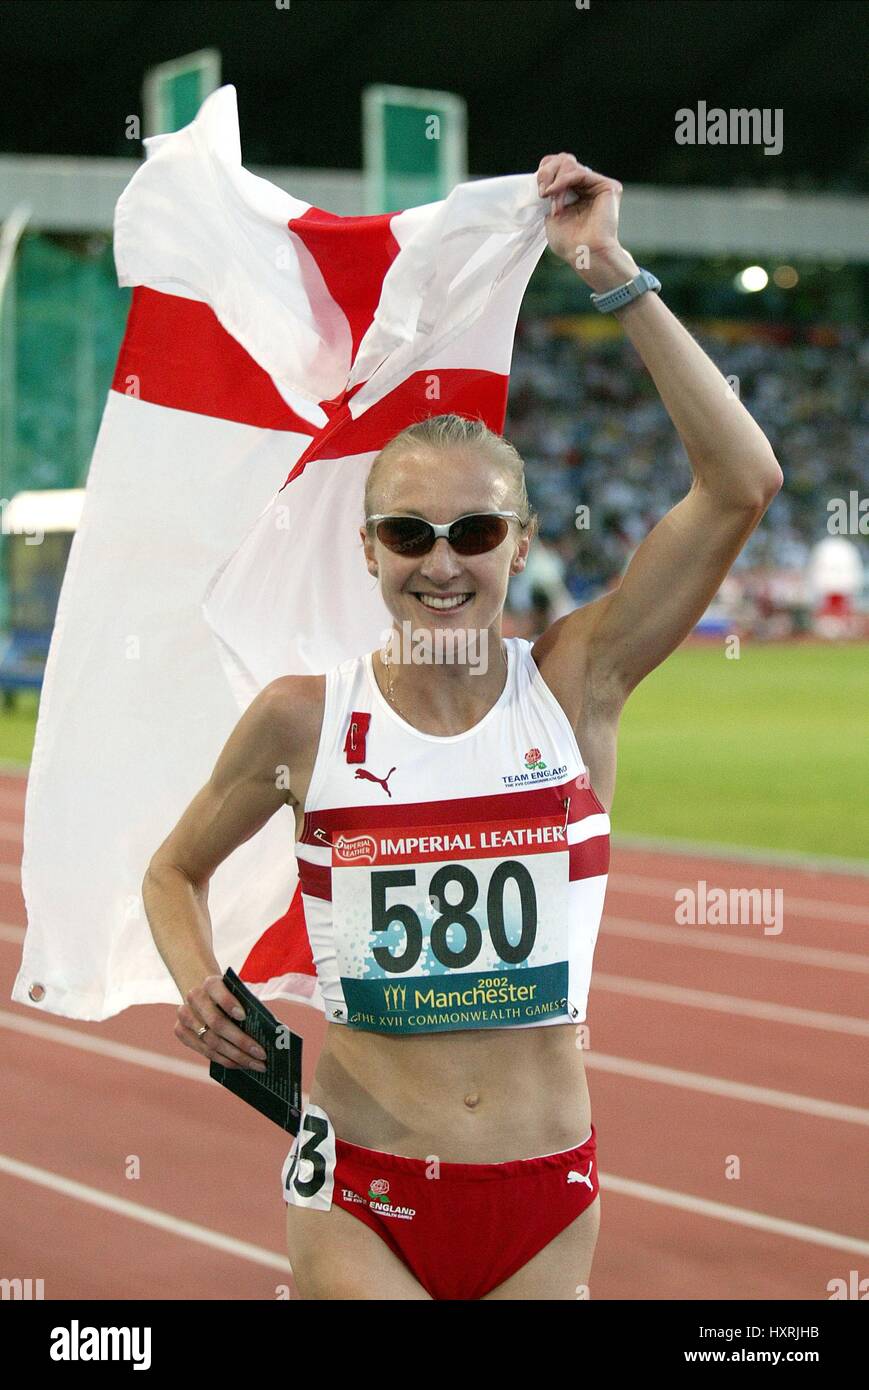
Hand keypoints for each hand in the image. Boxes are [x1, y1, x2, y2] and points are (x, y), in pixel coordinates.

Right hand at [175, 973, 267, 1071]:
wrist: (204, 995)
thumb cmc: (230, 996)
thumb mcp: (238, 994)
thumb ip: (248, 1006)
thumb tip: (269, 1031)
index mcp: (210, 982)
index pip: (217, 989)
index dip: (228, 1002)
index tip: (243, 1016)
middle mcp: (194, 997)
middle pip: (216, 1023)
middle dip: (241, 1041)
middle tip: (261, 1053)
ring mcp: (185, 1015)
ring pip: (211, 1042)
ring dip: (236, 1056)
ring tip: (256, 1064)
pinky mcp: (180, 1032)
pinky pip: (205, 1051)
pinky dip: (226, 1060)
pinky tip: (242, 1065)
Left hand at [537, 152, 627, 276]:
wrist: (584, 254)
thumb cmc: (569, 243)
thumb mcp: (550, 214)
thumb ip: (550, 193)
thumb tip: (542, 178)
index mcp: (575, 191)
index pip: (559, 166)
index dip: (545, 170)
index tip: (538, 189)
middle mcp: (588, 185)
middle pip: (563, 160)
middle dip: (547, 173)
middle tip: (542, 192)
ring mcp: (597, 185)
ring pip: (569, 164)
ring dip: (555, 182)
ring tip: (551, 200)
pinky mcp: (608, 186)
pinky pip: (579, 172)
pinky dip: (563, 181)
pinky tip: (555, 192)